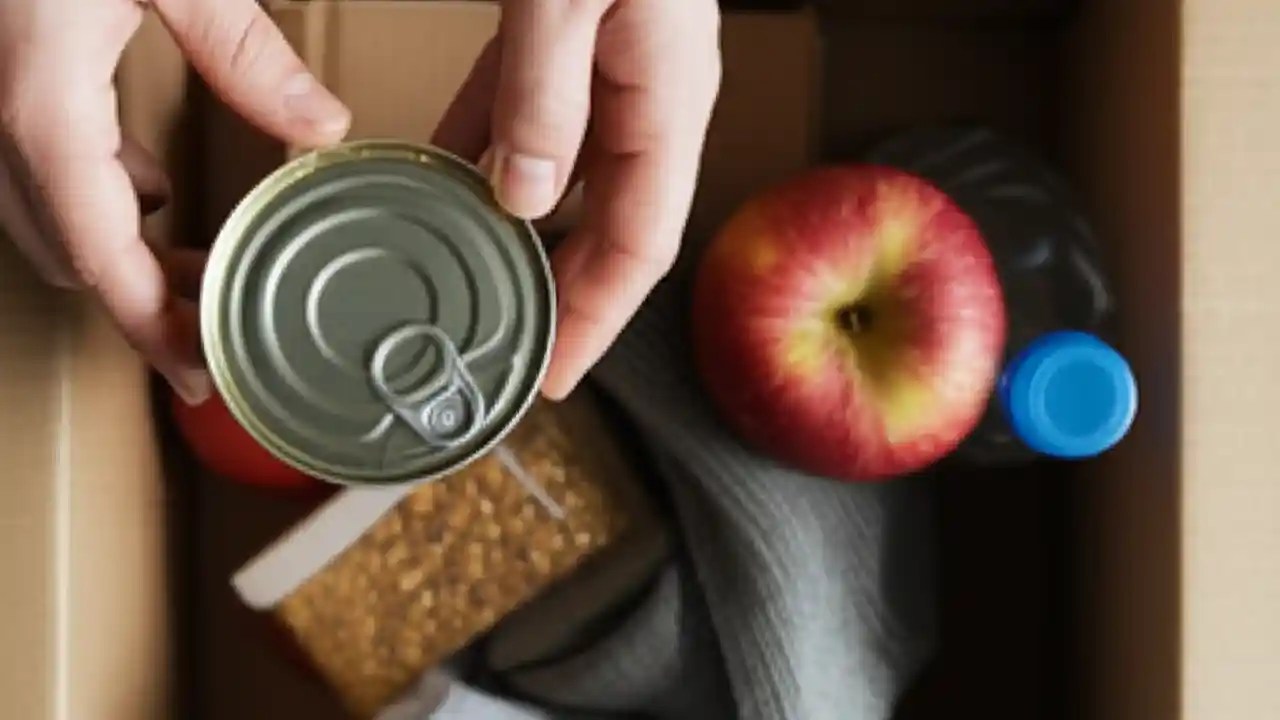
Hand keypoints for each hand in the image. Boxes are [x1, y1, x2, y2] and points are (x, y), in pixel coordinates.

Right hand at [0, 0, 349, 403]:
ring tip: (201, 264)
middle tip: (220, 318)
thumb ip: (243, 52)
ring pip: (46, 218)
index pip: (97, 258)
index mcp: (39, 107)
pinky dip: (96, 196)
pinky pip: (38, 169)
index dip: (149, 331)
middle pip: (68, 253)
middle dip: (142, 298)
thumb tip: (320, 127)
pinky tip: (147, 181)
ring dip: (120, 251)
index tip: (200, 376)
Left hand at [433, 0, 721, 398]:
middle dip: (562, 291)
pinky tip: (444, 172)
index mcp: (669, 101)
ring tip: (472, 275)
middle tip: (504, 347)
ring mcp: (618, 67)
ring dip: (521, 226)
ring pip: (570, 176)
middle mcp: (652, 96)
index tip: (552, 377)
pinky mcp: (579, 33)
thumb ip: (544, 94)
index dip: (598, 319)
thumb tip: (524, 198)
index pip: (642, 245)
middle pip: (610, 223)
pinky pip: (531, 109)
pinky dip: (486, 145)